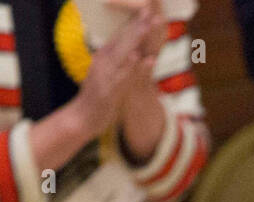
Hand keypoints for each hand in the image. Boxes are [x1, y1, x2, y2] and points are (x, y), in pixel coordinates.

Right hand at [71, 1, 163, 136]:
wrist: (84, 118)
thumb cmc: (98, 97)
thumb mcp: (108, 75)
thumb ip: (117, 63)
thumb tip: (130, 51)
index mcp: (105, 57)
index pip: (121, 37)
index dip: (134, 24)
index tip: (146, 11)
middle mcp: (105, 62)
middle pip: (123, 40)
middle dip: (137, 25)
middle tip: (149, 11)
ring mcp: (107, 75)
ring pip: (123, 54)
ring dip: (135, 39)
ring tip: (146, 26)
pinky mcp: (110, 90)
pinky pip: (122, 76)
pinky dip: (131, 66)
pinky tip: (139, 57)